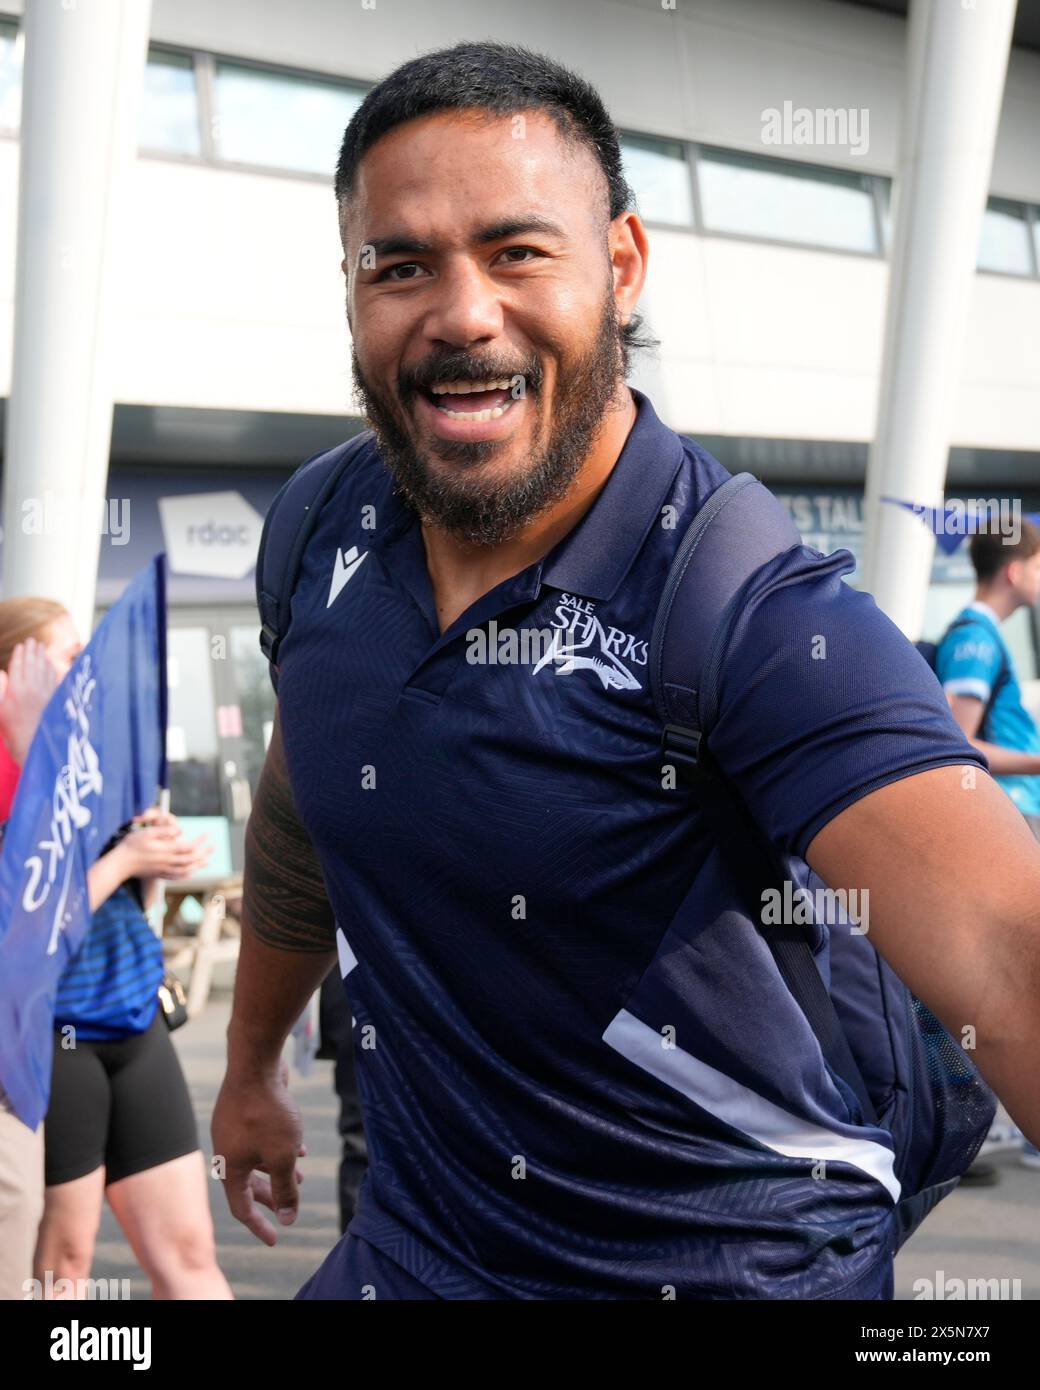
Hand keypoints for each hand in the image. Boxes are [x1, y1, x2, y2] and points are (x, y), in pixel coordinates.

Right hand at [0, 639, 58, 763]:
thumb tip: (2, 674)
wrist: (34, 745)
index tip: (21, 645)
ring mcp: (45, 693)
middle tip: (33, 641)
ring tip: (41, 648)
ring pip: (44, 669)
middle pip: (32, 664)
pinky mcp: (53, 699)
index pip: (18, 666)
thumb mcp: (0, 711)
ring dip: (42, 657)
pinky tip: (50, 664)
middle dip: (32, 651)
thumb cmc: (12, 731)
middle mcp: (31, 688)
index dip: (20, 655)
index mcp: (15, 690)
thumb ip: (1, 690)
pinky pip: (53, 678)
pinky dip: (50, 668)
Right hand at [117, 822, 213, 879]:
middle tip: (213, 847)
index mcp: (166, 851)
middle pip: (191, 859)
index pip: (189, 847)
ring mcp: (163, 870)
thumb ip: (165, 831)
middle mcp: (167, 862)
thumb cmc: (132, 846)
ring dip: (198, 865)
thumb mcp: (147, 833)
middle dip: (204, 853)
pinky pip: (176, 876)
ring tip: (207, 861)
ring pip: (186, 869)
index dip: (200, 841)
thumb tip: (180, 830)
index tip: (207, 835)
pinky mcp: (158, 874)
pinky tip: (190, 873)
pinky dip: (186, 874)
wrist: (120, 864)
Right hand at [211, 1058, 306, 1245]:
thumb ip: (285, 1189)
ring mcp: (233, 1129)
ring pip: (256, 1159)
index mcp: (230, 1168)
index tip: (274, 1240)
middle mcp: (227, 1150)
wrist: (256, 1064)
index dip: (259, 1225)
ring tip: (300, 1176)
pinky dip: (277, 1147)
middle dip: (270, 1197)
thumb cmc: (267, 1114)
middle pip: (248, 1184)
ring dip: (277, 1170)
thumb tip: (289, 1219)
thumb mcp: (282, 1158)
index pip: (241, 1208)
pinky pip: (259, 1139)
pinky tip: (299, 1146)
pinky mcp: (244, 1112)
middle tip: (288, 1209)